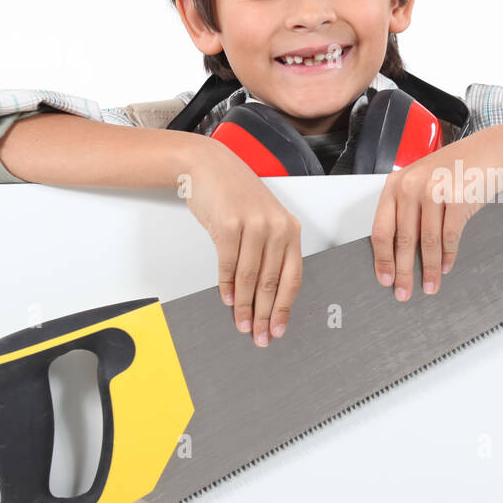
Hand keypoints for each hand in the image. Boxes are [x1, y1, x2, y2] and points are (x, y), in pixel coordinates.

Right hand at [181, 140, 302, 345]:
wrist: (210, 166)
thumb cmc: (237, 196)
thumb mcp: (263, 220)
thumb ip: (269, 252)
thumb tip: (265, 295)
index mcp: (290, 229)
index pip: (292, 277)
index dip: (284, 307)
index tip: (278, 329)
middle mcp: (277, 227)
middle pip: (272, 282)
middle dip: (265, 314)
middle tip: (259, 336)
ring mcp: (253, 225)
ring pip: (251, 277)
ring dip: (245, 305)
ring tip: (241, 324)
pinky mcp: (229, 224)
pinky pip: (229, 264)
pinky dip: (227, 286)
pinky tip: (228, 299)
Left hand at [370, 138, 500, 300]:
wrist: (489, 152)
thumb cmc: (455, 168)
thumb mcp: (422, 181)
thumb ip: (406, 208)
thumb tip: (397, 251)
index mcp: (396, 183)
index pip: (381, 229)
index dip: (382, 259)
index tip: (384, 278)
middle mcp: (411, 186)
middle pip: (402, 240)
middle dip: (403, 271)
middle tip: (404, 291)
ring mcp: (434, 191)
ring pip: (426, 242)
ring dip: (428, 269)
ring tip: (429, 285)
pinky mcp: (457, 198)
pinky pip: (449, 237)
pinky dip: (447, 256)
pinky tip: (445, 267)